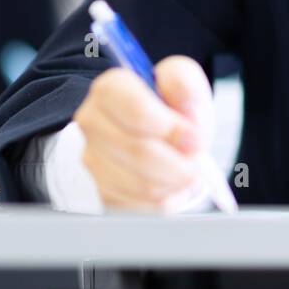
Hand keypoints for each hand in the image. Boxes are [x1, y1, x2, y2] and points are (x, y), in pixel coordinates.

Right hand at [75, 55, 215, 211]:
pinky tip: (172, 183)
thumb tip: (186, 108)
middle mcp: (92, 122)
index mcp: (110, 88)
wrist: (160, 136)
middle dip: (179, 161)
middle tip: (196, 157)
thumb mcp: (184, 83)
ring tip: (186, 170)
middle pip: (139, 152)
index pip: (134, 110)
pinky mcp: (101, 190)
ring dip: (175, 181)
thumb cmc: (170, 108)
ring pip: (141, 184)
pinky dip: (167, 198)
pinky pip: (141, 205)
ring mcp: (92, 159)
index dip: (169, 127)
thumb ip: (184, 83)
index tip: (193, 136)